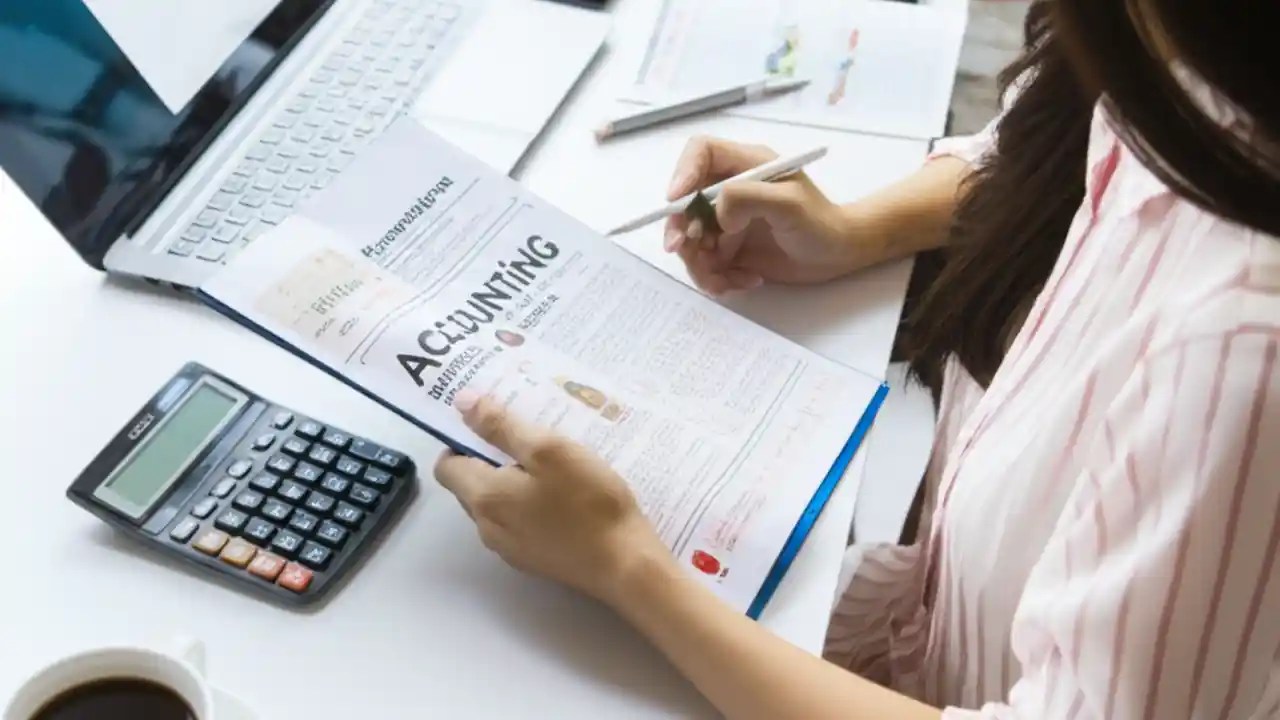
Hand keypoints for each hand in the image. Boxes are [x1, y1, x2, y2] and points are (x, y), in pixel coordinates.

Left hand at [433, 392, 671, 604]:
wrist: (624, 565)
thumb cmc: (588, 502)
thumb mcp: (548, 450)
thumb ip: (502, 426)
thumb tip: (461, 402)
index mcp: (484, 497)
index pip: (446, 466)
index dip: (462, 441)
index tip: (494, 425)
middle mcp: (486, 527)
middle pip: (470, 486)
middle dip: (490, 459)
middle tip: (529, 439)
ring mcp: (509, 549)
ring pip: (496, 506)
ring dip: (512, 483)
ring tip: (550, 465)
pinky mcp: (533, 561)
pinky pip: (517, 524)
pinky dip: (528, 506)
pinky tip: (563, 497)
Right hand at [664, 136, 869, 294]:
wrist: (837, 255)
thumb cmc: (820, 223)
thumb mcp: (788, 203)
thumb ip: (747, 198)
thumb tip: (717, 215)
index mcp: (744, 166)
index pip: (699, 153)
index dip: (682, 172)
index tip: (676, 200)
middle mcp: (729, 191)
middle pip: (684, 202)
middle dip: (679, 228)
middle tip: (683, 249)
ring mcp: (726, 222)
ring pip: (690, 240)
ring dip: (701, 265)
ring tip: (727, 281)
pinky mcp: (729, 250)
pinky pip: (706, 265)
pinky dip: (719, 279)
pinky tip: (747, 280)